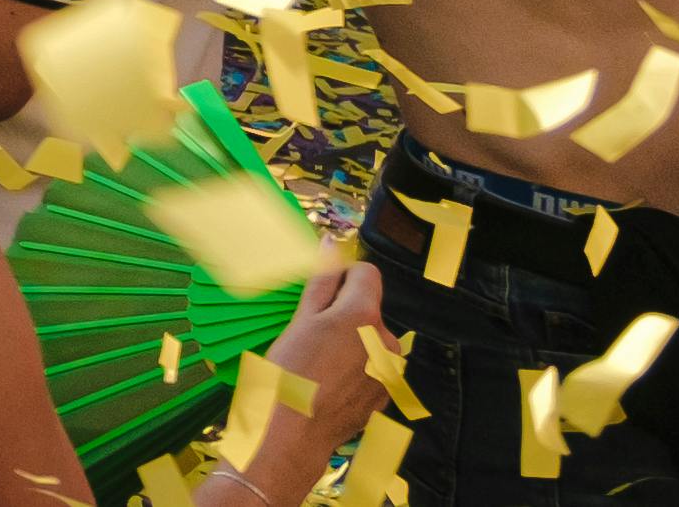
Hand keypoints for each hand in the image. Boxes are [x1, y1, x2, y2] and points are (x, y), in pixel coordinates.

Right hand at [242, 258, 387, 482]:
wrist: (294, 434)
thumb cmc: (288, 372)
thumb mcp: (300, 320)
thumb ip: (322, 281)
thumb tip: (331, 244)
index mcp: (364, 315)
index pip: (367, 273)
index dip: (342, 278)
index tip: (319, 296)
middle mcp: (386, 340)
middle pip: (367, 308)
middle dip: (344, 313)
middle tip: (311, 335)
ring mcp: (390, 371)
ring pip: (369, 338)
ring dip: (351, 342)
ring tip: (320, 363)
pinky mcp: (386, 394)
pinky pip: (373, 366)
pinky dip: (356, 367)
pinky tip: (331, 383)